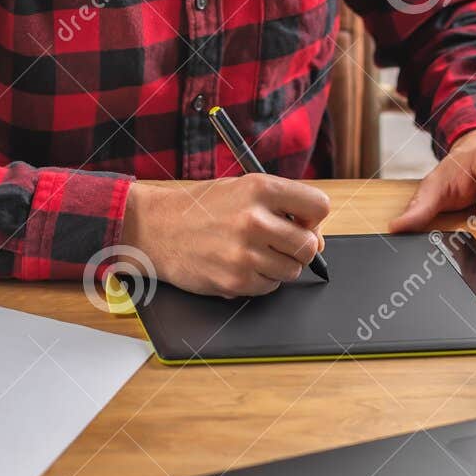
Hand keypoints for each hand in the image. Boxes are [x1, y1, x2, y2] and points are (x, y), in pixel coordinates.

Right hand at [121, 174, 329, 296]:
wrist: (156, 228)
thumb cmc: (200, 209)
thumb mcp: (241, 189)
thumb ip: (281, 207)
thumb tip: (318, 240)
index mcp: (260, 188)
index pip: (319, 206)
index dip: (314, 218)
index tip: (302, 223)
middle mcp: (255, 219)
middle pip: (309, 245)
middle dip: (298, 247)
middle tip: (277, 243)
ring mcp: (246, 252)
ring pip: (292, 270)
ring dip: (278, 265)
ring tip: (251, 252)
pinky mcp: (236, 279)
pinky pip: (269, 286)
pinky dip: (259, 280)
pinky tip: (238, 264)